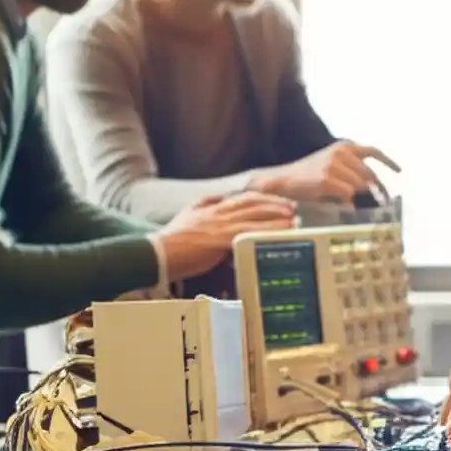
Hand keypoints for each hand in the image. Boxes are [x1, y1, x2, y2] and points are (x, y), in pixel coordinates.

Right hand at [156, 191, 295, 278]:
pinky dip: (266, 232)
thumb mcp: (188, 214)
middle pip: (252, 203)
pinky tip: (279, 234)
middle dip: (274, 204)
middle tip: (292, 208)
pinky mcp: (220, 240)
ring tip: (293, 219)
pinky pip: (249, 233)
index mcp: (211, 207)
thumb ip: (205, 204)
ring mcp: (220, 225)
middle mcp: (218, 212)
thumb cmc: (172, 240)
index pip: (242, 197)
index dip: (263, 198)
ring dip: (276, 217)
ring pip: (254, 216)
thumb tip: (219, 198)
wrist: (157, 254)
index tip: (278, 200)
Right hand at [250, 141, 397, 201]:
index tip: (399, 171)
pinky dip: (347, 203)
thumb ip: (353, 170)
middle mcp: (340, 153)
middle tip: (382, 202)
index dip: (388, 162)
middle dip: (376, 190)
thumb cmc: (309, 175)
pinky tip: (340, 205)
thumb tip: (374, 186)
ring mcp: (334, 166)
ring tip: (346, 201)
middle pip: (368, 175)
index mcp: (343, 146)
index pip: (372, 151)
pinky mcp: (327, 179)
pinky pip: (348, 195)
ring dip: (356, 197)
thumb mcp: (332, 164)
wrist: (285, 179)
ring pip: (359, 187)